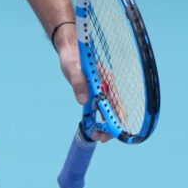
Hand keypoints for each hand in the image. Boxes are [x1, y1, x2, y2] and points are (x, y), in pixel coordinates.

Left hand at [53, 23, 113, 142]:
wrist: (71, 48)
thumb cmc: (73, 57)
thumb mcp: (73, 69)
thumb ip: (78, 84)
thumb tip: (83, 102)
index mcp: (106, 81)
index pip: (116, 104)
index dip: (115, 120)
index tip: (111, 132)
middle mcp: (107, 87)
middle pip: (114, 110)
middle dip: (110, 126)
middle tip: (100, 138)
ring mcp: (102, 90)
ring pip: (108, 110)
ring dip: (104, 124)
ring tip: (96, 135)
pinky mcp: (95, 91)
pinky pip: (100, 107)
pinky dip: (98, 117)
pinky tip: (94, 125)